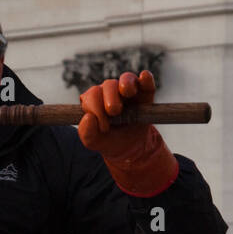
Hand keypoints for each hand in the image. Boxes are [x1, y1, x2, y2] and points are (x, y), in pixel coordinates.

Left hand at [79, 70, 178, 197]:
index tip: (103, 122)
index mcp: (95, 104)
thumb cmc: (112, 146)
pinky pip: (146, 82)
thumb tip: (86, 119)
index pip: (90, 96)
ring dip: (125, 84)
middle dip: (108, 96)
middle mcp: (110, 95)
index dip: (94, 105)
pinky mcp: (145, 95)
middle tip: (114, 111)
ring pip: (124, 80)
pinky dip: (145, 79)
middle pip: (106, 85)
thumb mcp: (96, 145)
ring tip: (127, 96)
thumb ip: (87, 135)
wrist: (135, 153)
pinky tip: (145, 81)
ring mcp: (128, 94)